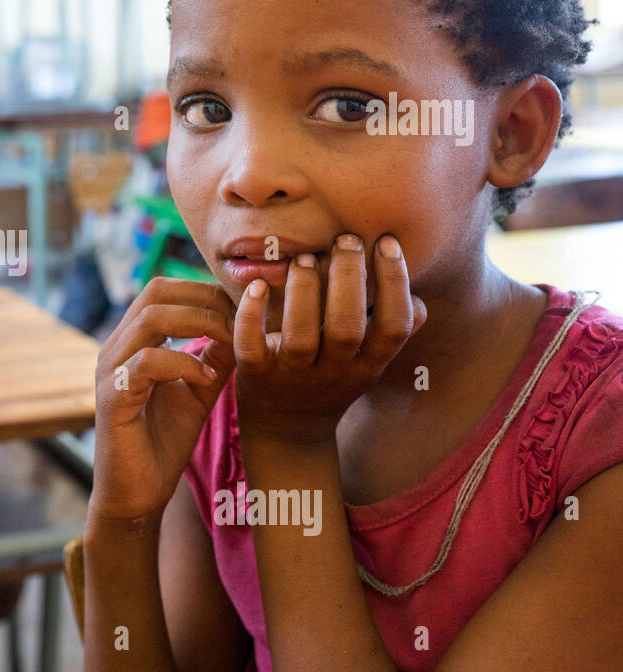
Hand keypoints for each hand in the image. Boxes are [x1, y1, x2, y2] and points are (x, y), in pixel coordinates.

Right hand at [92, 278, 236, 521]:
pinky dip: (185, 364)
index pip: (164, 290)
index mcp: (133, 341)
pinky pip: (148, 362)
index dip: (206, 289)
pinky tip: (207, 380)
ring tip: (231, 340)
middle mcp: (116, 347)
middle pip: (156, 292)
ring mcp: (110, 370)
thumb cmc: (164, 441)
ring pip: (151, 318)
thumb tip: (246, 322)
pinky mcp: (113, 397)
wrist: (137, 492)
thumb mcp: (200, 389)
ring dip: (200, 324)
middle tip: (242, 318)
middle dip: (205, 298)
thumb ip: (216, 355)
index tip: (244, 306)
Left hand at [232, 233, 426, 446]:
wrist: (286, 432)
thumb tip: (420, 300)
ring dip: (304, 293)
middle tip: (346, 239)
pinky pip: (251, 348)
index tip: (387, 243)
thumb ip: (388, 334)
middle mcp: (333, 372)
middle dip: (349, 279)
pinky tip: (257, 286)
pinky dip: (252, 316)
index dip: (395, 285)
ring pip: (301, 336)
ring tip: (306, 258)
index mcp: (367, 365)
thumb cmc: (329, 383)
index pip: (393, 328)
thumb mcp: (366, 366)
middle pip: (346, 328)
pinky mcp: (255, 376)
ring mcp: (293, 376)